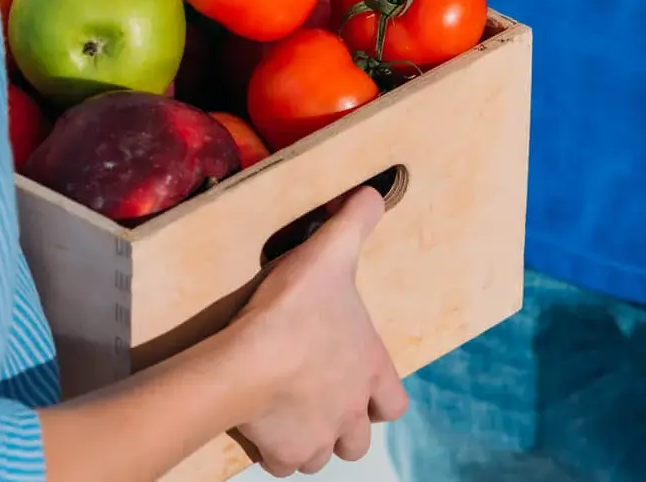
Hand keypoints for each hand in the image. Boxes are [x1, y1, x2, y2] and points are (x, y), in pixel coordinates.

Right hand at [229, 188, 406, 475]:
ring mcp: (319, 439)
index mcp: (371, 372)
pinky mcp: (284, 453)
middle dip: (343, 427)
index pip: (394, 405)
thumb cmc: (295, 309)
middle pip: (358, 441)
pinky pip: (283, 463)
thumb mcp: (330, 254)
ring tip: (287, 411)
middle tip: (318, 402)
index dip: (379, 398)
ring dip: (310, 439)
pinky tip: (260, 424)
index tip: (360, 386)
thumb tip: (375, 192)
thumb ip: (354, 223)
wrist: (251, 360)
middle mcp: (352, 414)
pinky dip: (275, 449)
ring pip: (322, 455)